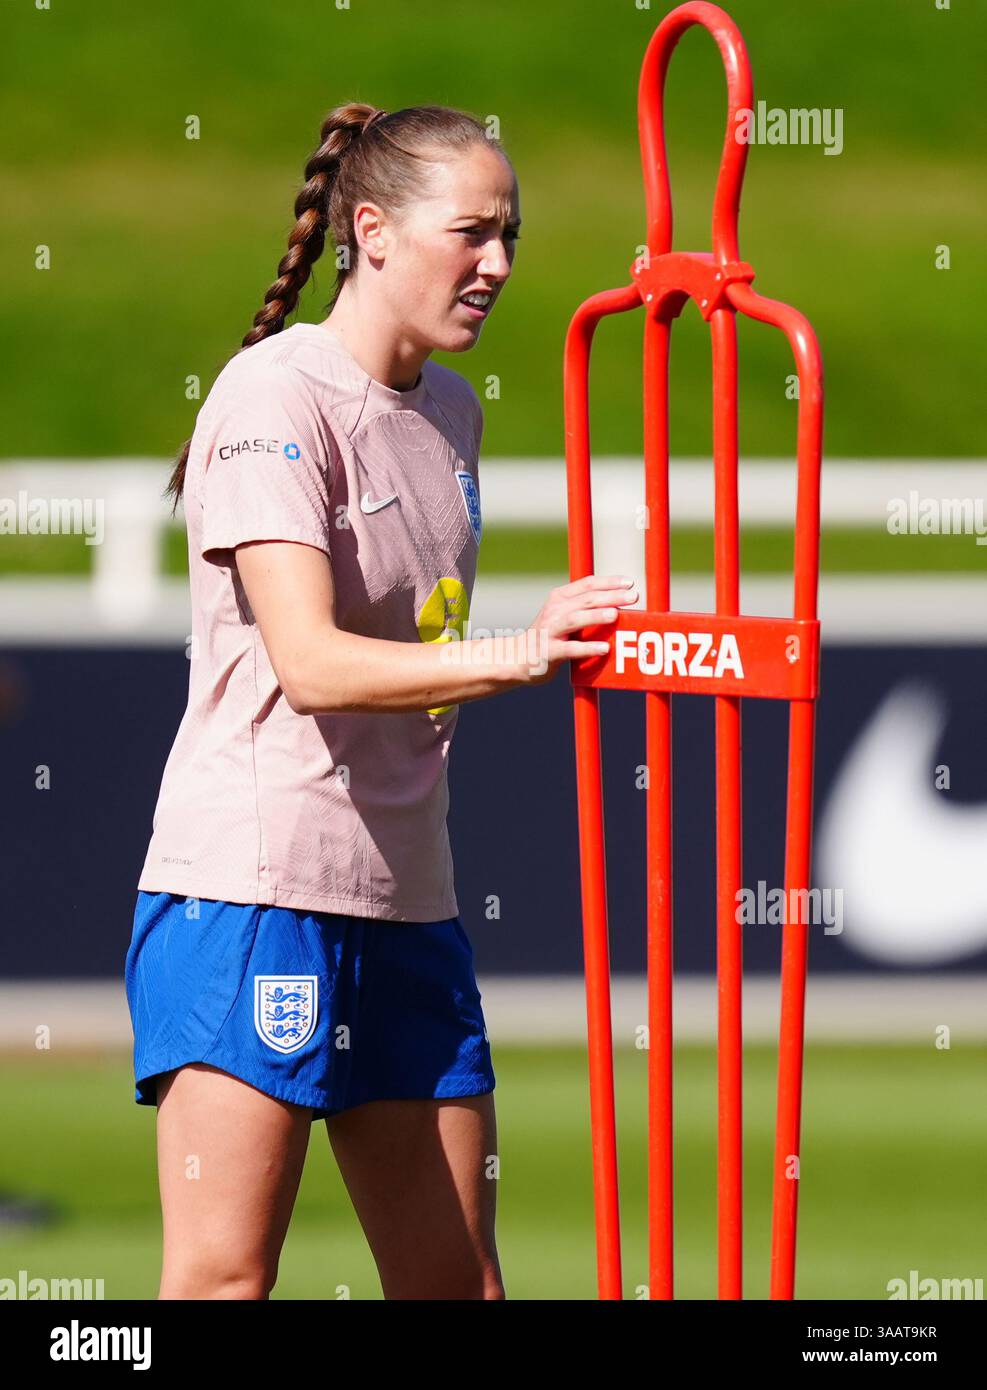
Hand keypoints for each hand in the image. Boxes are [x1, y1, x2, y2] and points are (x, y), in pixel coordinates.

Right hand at [520, 574, 637, 685]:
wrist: (518, 657)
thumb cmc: (549, 635)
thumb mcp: (562, 615)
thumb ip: (584, 608)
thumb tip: (619, 606)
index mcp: (559, 598)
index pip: (587, 584)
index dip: (609, 582)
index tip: (630, 582)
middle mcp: (554, 611)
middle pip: (586, 600)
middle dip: (611, 596)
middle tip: (633, 596)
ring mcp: (550, 631)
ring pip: (575, 619)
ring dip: (596, 616)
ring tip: (615, 614)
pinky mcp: (549, 652)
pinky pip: (570, 649)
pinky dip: (587, 648)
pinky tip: (604, 648)